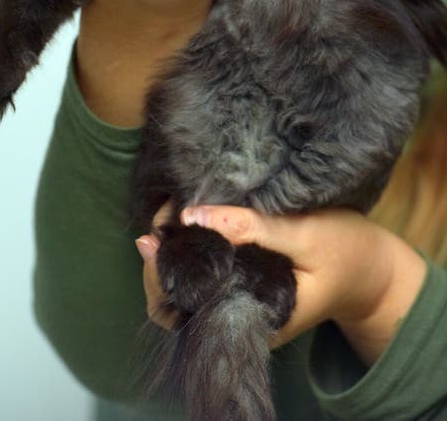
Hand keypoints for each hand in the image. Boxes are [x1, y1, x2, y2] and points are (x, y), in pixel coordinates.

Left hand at [136, 204, 426, 365]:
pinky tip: (186, 219)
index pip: (184, 308)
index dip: (161, 272)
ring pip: (185, 286)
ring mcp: (240, 299)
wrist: (374, 268)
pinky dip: (189, 247)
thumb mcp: (305, 235)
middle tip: (160, 216)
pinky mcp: (243, 281)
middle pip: (175, 301)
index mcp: (253, 316)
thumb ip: (251, 228)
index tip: (154, 234)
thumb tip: (194, 215)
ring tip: (169, 213)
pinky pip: (203, 271)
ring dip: (172, 251)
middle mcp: (240, 314)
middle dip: (160, 260)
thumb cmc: (346, 252)